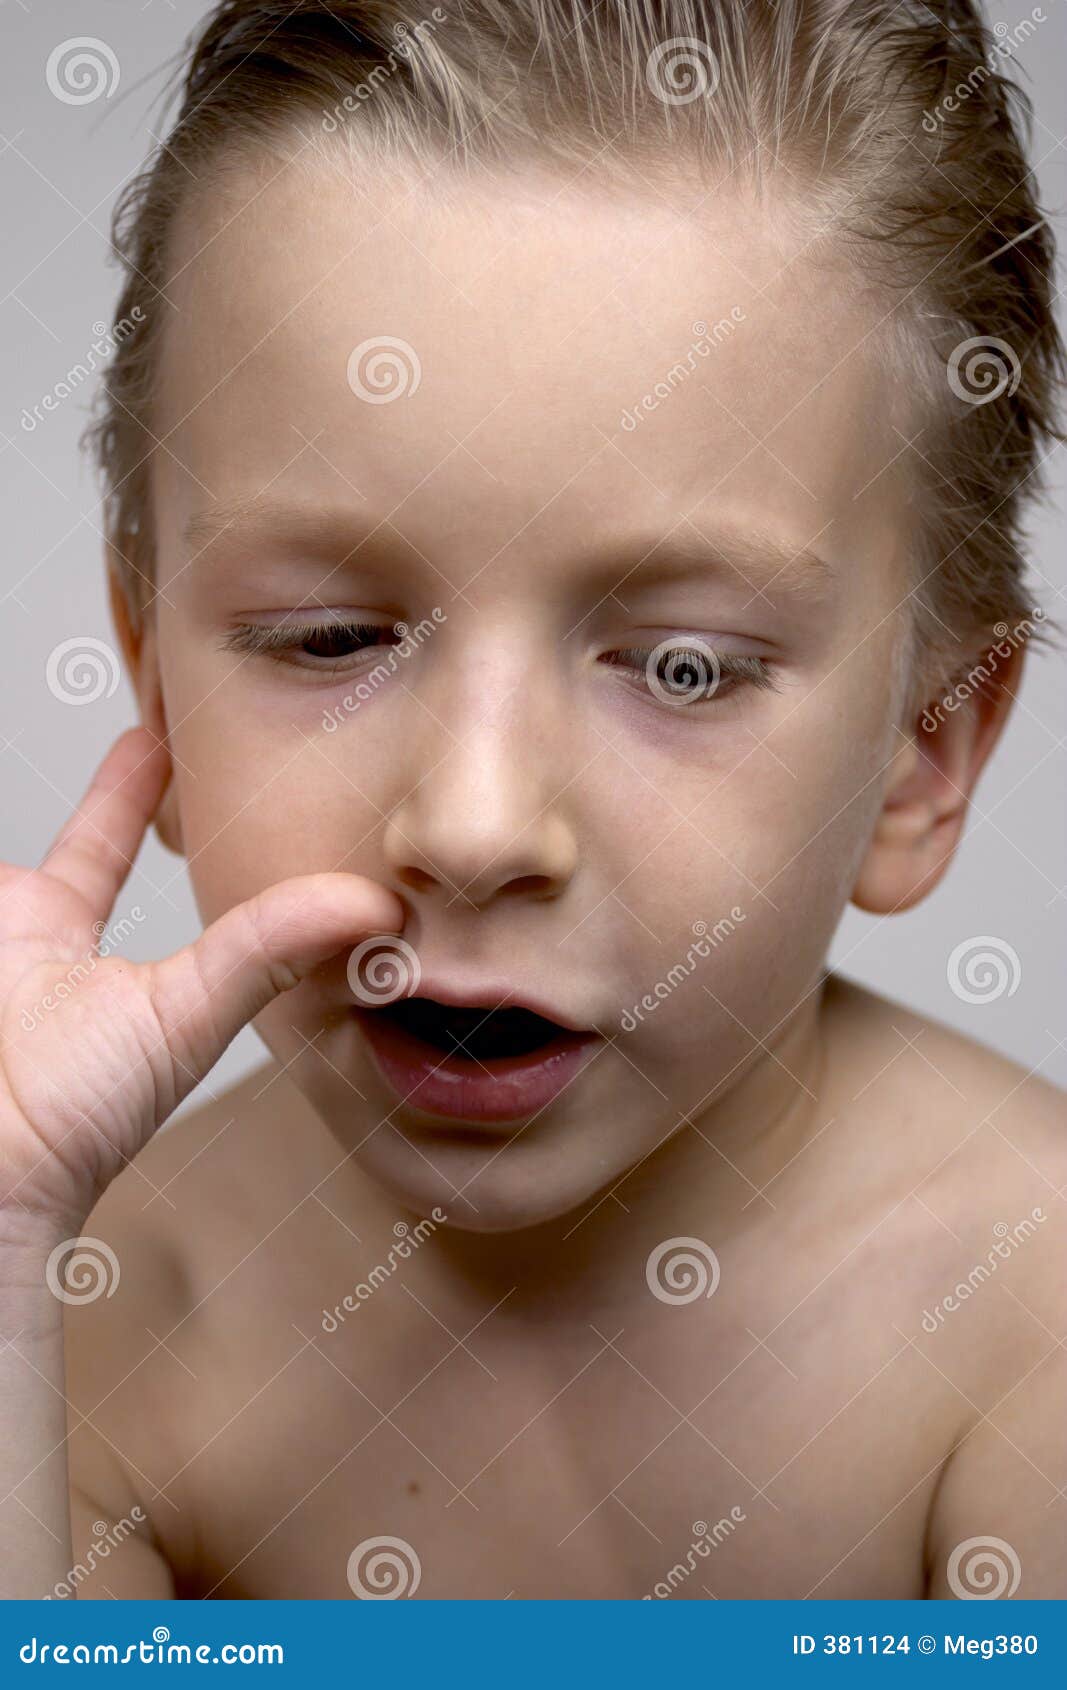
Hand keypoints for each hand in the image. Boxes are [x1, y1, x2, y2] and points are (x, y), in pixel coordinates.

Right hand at [0, 727, 402, 1231]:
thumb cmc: (72, 1120)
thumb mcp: (184, 1013)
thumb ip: (269, 949)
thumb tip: (380, 905)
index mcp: (57, 945)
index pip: (93, 846)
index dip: (122, 791)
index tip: (155, 737)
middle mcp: (4, 937)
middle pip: (32, 852)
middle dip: (74, 791)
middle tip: (123, 720)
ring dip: (6, 871)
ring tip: (41, 744)